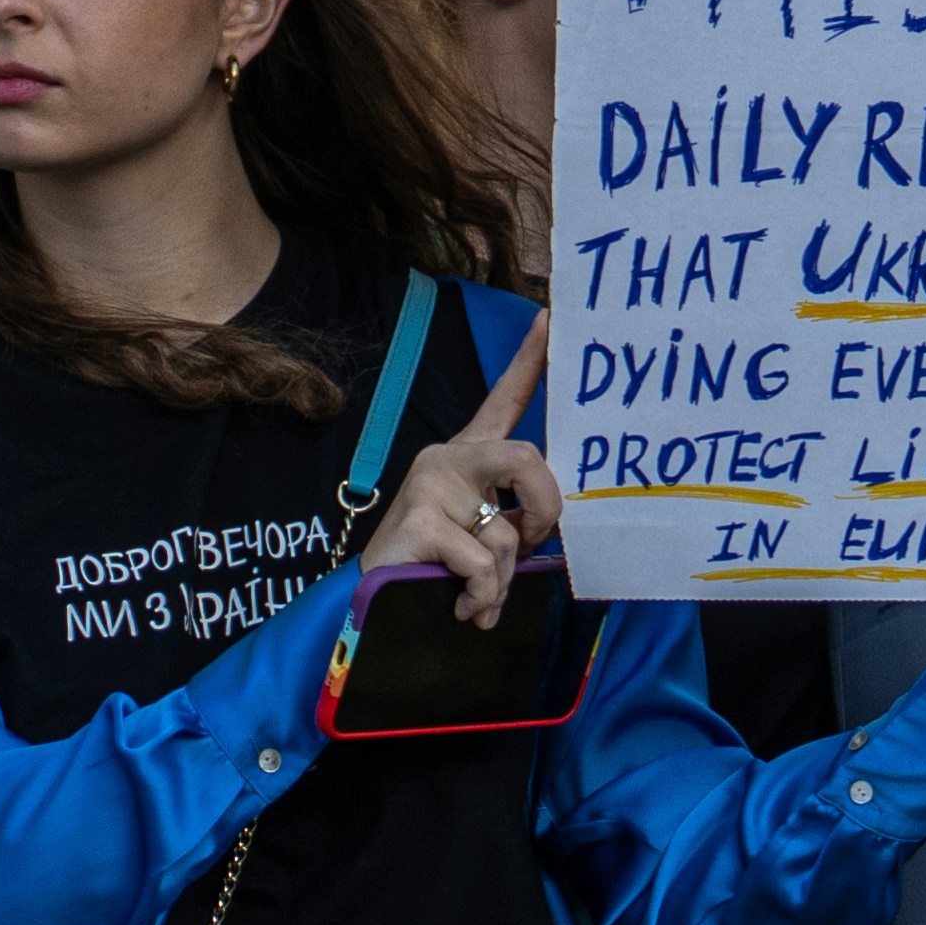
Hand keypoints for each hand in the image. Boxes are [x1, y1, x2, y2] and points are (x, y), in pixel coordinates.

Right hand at [350, 315, 560, 628]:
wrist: (373, 605)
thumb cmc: (435, 567)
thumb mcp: (480, 533)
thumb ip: (513, 518)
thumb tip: (548, 531)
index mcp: (467, 456)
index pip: (504, 399)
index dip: (530, 361)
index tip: (552, 319)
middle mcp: (448, 458)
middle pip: (527, 456)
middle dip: (546, 510)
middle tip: (533, 547)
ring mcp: (430, 483)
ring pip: (507, 529)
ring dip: (504, 579)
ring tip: (479, 595)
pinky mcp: (420, 517)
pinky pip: (482, 562)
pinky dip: (482, 596)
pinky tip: (461, 605)